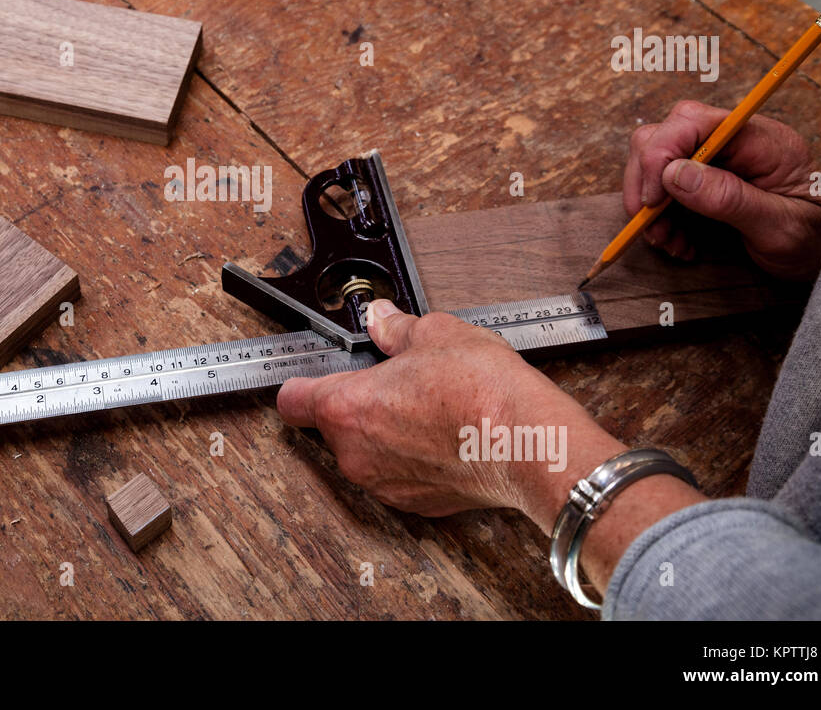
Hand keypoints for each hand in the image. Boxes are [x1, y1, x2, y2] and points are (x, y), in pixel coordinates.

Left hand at [277, 299, 706, 595]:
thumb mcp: (435, 333)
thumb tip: (382, 319)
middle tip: (391, 379)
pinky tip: (442, 433)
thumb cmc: (481, 391)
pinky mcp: (415, 502)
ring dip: (385, 431)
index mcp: (346, 408)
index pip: (292, 400)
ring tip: (426, 404)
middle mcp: (355, 453)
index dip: (301, 384)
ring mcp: (384, 483)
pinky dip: (412, 456)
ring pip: (367, 451)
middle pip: (332, 425)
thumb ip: (395, 328)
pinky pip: (399, 473)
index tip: (313, 375)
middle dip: (356, 403)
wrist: (528, 444)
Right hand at [625, 100, 820, 278]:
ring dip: (649, 205)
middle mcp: (734, 142)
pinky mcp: (705, 181)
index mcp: (761, 141)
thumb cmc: (815, 241)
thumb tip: (674, 175)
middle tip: (651, 225)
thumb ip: (729, 199)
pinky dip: (658, 217)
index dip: (661, 155)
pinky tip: (677, 241)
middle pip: (664, 135)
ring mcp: (718, 160)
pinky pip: (663, 187)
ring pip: (656, 162)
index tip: (652, 201)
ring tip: (667, 241)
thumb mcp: (779, 227)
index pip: (692, 122)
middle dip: (648, 182)